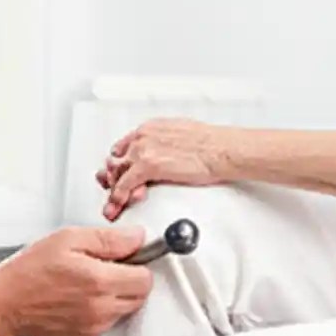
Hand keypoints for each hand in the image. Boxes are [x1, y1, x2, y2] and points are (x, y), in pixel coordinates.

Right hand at [0, 226, 153, 335]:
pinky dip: (97, 315)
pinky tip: (76, 302)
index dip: (137, 264)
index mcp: (100, 281)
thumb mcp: (68, 239)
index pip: (146, 279)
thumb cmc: (28, 271)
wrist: (2, 305)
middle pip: (139, 297)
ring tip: (83, 285)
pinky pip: (104, 326)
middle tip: (102, 270)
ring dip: (112, 298)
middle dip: (127, 281)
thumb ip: (109, 239)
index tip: (125, 259)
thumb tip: (137, 238)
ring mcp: (93, 329)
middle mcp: (100, 309)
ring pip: (122, 311)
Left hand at [96, 118, 231, 220]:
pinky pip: (124, 185)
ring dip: (114, 192)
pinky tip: (117, 207)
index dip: (121, 163)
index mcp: (150, 128)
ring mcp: (143, 150)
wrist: (221, 149)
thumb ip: (165, 142)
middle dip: (114, 179)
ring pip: (117, 174)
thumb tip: (165, 152)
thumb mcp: (181, 134)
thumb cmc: (211, 144)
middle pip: (117, 161)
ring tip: (113, 206)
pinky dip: (118, 198)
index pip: (124, 147)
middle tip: (115, 193)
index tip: (121, 173)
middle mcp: (143, 136)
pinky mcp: (148, 166)